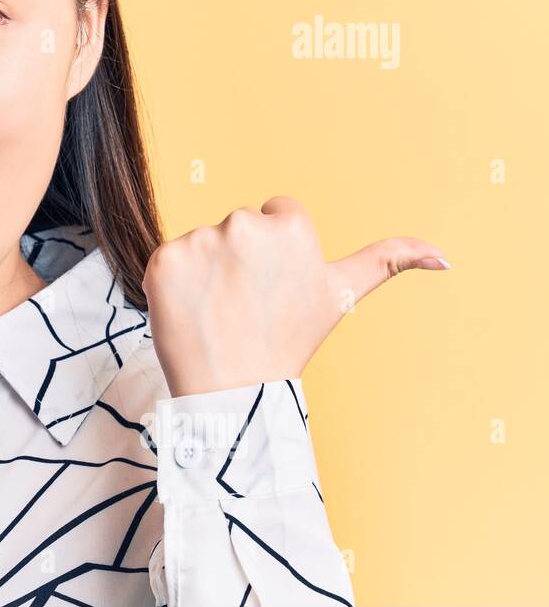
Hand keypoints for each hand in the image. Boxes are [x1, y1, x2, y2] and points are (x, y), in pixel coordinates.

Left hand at [142, 195, 448, 397]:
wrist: (233, 391)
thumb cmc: (289, 342)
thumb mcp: (339, 296)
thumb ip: (389, 262)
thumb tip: (445, 256)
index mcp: (289, 225)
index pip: (275, 215)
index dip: (276, 254)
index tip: (278, 287)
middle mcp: (243, 225)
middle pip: (237, 227)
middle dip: (241, 260)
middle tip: (248, 305)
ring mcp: (198, 242)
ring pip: (202, 244)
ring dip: (207, 272)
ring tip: (221, 311)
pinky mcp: (162, 260)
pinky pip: (166, 258)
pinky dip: (174, 284)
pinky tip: (191, 311)